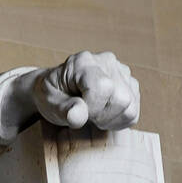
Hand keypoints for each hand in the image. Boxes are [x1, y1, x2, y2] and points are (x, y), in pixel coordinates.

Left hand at [0, 51, 139, 142]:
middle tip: (85, 115)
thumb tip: (79, 117)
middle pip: (121, 99)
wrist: (55, 90)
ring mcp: (122, 72)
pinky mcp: (130, 85)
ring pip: (130, 107)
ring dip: (110, 120)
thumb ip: (63, 109)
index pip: (104, 87)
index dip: (93, 107)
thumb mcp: (48, 102)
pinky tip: (102, 115)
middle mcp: (107, 62)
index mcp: (84, 62)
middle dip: (101, 116)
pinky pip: (133, 112)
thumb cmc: (51, 95)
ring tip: (92, 115)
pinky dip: (118, 120)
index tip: (78, 112)